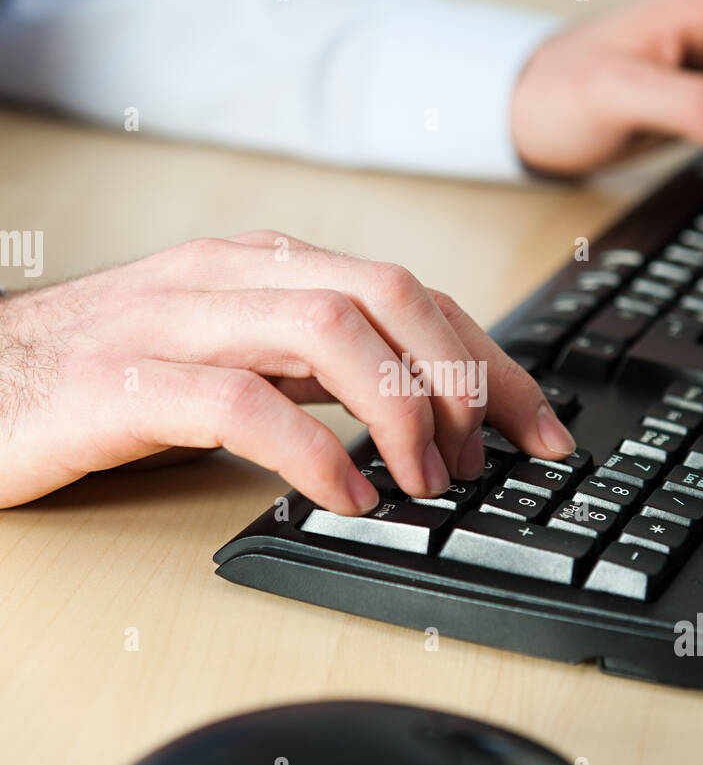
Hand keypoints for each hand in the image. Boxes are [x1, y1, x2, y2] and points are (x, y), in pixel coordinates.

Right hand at [0, 232, 575, 509]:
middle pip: (389, 293)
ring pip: (327, 327)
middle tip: (490, 460)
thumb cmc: (100, 376)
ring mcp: (172, 321)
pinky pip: (235, 402)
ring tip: (425, 481)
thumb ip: (312, 371)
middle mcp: (228, 278)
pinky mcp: (118, 382)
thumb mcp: (229, 358)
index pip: (412, 291)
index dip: (491, 360)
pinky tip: (343, 495)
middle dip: (465, 377)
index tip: (541, 429)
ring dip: (401, 409)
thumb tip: (414, 418)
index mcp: (264, 269)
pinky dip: (309, 449)